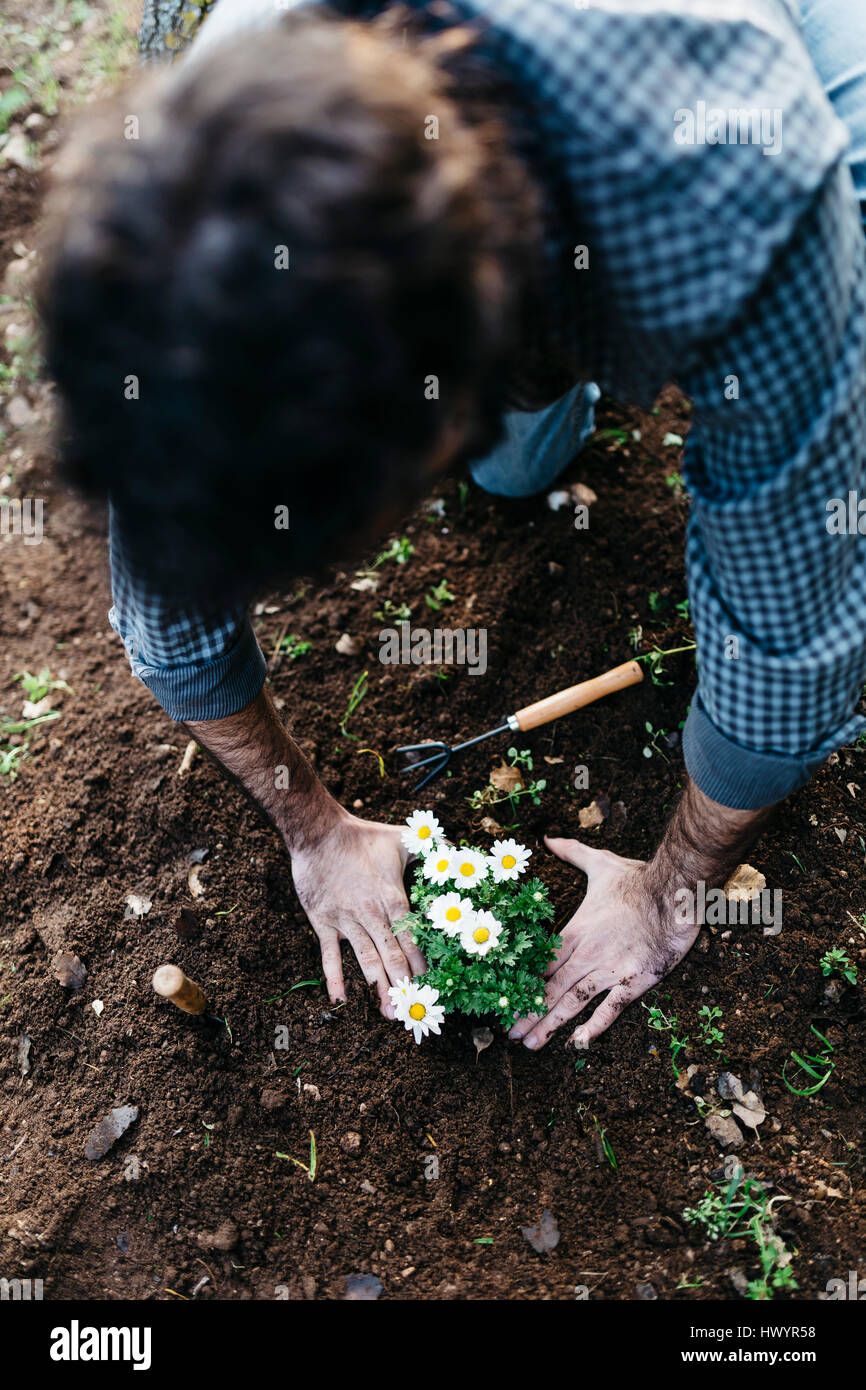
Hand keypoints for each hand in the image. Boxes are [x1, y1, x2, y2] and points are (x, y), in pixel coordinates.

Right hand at [289, 811, 425, 1016]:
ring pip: (365, 960)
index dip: (422, 966)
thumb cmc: (364, 836)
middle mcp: (372, 914)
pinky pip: (329, 955)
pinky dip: (334, 978)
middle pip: (391, 957)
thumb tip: (460, 850)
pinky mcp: (324, 921)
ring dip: (377, 988)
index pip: (413, 940)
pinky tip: (341, 999)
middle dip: (403, 986)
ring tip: (387, 1013)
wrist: (319, 834)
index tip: (432, 987)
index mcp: (394, 899)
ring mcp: (347, 920)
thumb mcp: (405, 838)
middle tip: (412, 1011)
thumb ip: (434, 847)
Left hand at [508, 835, 699, 1049]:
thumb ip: (570, 852)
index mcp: (576, 930)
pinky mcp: (636, 979)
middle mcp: (589, 953)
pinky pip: (612, 1007)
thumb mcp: (599, 863)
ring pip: (574, 1001)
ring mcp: (612, 968)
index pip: (541, 963)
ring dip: (550, 1024)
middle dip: (528, 1012)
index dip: (521, 984)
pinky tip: (578, 1042)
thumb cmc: (638, 878)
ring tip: (531, 1044)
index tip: (504, 1001)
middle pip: (551, 988)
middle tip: (510, 1034)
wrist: (676, 889)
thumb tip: (546, 838)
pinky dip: (595, 1026)